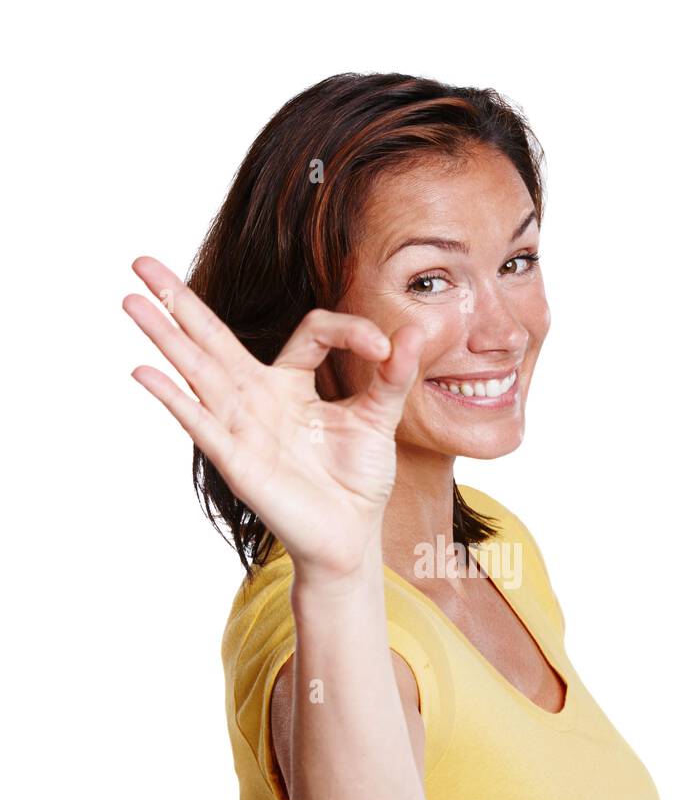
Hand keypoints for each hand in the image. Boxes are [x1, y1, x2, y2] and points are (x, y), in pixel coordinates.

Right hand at [123, 256, 425, 580]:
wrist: (349, 536)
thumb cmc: (356, 480)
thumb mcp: (379, 419)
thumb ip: (393, 376)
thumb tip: (415, 332)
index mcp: (294, 383)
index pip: (310, 331)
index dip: (347, 331)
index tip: (382, 349)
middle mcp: (259, 399)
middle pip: (215, 339)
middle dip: (179, 302)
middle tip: (141, 263)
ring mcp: (243, 427)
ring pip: (198, 372)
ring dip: (165, 336)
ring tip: (130, 301)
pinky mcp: (237, 460)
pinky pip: (201, 423)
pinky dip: (174, 398)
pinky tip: (145, 372)